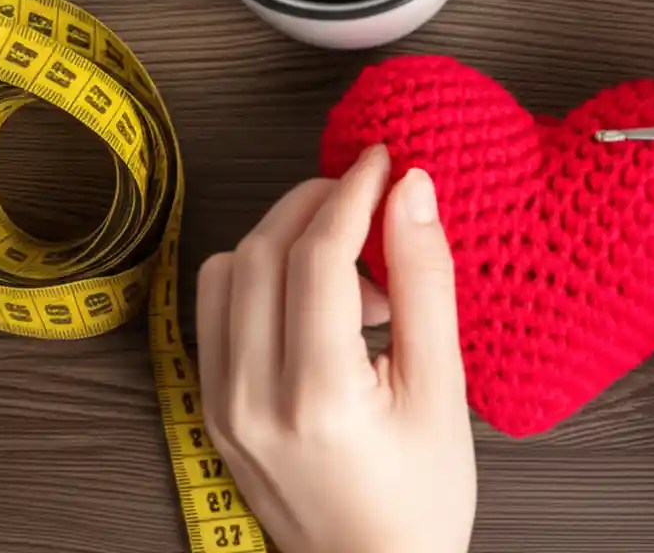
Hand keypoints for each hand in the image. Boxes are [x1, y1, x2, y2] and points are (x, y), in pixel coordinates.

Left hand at [196, 146, 475, 552]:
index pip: (316, 257)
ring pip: (227, 270)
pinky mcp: (210, 406)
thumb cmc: (423, 494)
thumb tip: (412, 191)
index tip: (384, 159)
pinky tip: (313, 299)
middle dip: (318, 203)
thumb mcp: (442, 387)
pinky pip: (216, 308)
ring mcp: (219, 405)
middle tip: (373, 199)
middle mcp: (250, 399)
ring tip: (352, 270)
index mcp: (319, 398)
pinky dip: (259, 276)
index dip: (352, 192)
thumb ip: (426, 283)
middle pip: (262, 250)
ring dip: (286, 238)